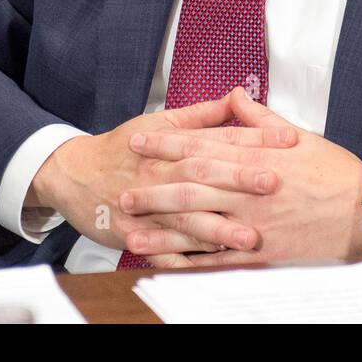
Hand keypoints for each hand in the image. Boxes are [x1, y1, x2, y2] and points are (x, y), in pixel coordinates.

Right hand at [30, 93, 297, 255]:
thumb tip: (237, 96)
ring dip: (217, 228)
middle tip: (274, 183)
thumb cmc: (122, 147)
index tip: (288, 139)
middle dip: (239, 179)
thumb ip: (202, 115)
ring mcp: (146, 204)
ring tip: (249, 237)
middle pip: (203, 174)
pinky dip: (184, 257)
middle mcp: (161, 172)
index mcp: (172, 144)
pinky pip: (160, 248)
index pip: (219, 138)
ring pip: (184, 216)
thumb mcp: (160, 122)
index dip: (254, 138)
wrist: (74, 172)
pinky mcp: (132, 230)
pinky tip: (207, 265)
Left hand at [120, 88, 361, 268]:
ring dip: (164, 229)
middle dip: (156, 186)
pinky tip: (168, 264)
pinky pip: (219, 259)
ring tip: (133, 232)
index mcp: (256, 156)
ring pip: (200, 224)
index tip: (141, 140)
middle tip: (124, 189)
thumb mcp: (298, 134)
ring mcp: (254, 221)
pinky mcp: (263, 251)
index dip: (169, 142)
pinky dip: (192, 262)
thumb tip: (235, 95)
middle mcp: (250, 189)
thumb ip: (260, 117)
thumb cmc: (333, 171)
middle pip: (193, 185)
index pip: (203, 145)